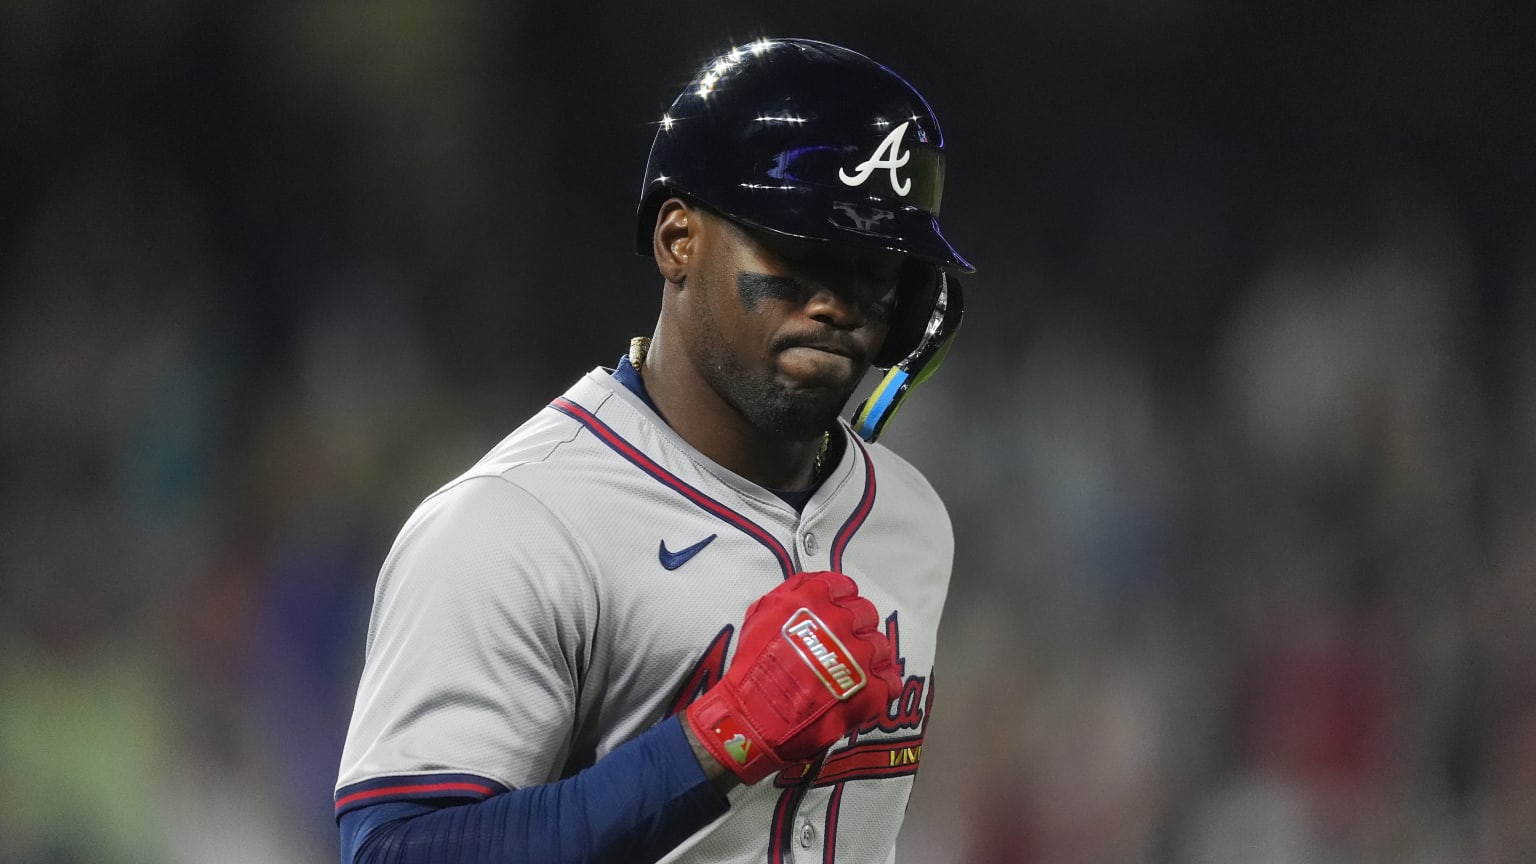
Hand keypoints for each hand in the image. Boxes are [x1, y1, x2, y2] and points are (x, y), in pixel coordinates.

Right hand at [685, 571, 901, 784]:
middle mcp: (841, 622)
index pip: (845, 587)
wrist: (755, 718)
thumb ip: (791, 592)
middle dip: (855, 628)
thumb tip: (812, 584)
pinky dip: (880, 686)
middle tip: (839, 646)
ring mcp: (859, 656)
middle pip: (866, 614)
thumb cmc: (753, 667)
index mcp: (815, 599)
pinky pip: (890, 681)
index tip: (834, 616)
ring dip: (868, 656)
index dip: (840, 602)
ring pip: (881, 646)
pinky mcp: (871, 689)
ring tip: (849, 672)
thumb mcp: (761, 614)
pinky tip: (863, 691)